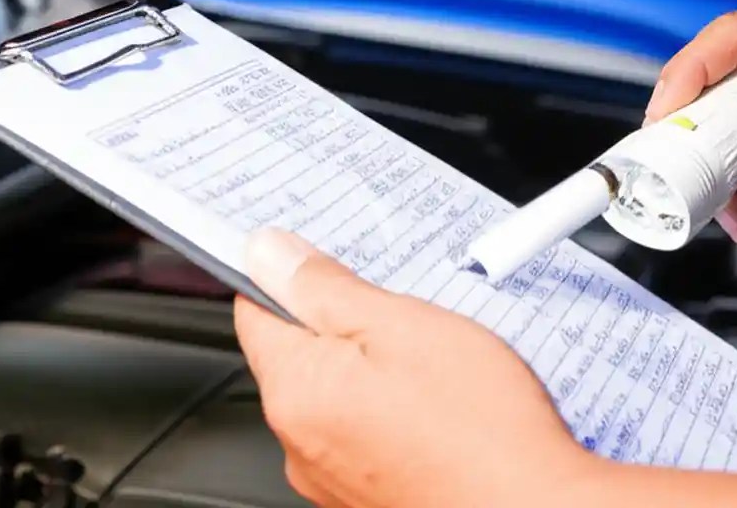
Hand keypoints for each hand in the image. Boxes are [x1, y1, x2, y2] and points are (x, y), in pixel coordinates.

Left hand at [233, 228, 600, 507]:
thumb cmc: (481, 430)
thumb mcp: (403, 325)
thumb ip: (326, 289)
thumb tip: (268, 253)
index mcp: (296, 392)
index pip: (255, 311)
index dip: (289, 275)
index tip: (328, 262)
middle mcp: (300, 444)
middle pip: (299, 355)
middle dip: (345, 325)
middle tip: (405, 314)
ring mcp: (331, 479)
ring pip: (337, 396)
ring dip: (373, 371)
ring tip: (436, 367)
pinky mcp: (366, 498)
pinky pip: (362, 436)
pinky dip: (392, 414)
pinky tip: (440, 409)